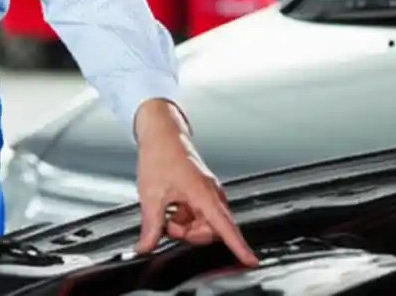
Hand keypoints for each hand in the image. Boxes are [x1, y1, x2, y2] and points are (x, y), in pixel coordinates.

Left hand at [132, 102, 257, 267]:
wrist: (160, 134)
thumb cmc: (160, 155)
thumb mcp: (151, 195)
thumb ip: (151, 226)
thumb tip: (146, 247)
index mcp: (203, 193)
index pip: (224, 226)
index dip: (238, 245)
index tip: (250, 261)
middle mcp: (211, 193)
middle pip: (211, 230)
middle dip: (190, 233)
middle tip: (168, 224)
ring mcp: (207, 192)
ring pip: (203, 223)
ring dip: (185, 225)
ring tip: (167, 212)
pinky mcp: (201, 191)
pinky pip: (198, 214)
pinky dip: (184, 216)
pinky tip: (171, 206)